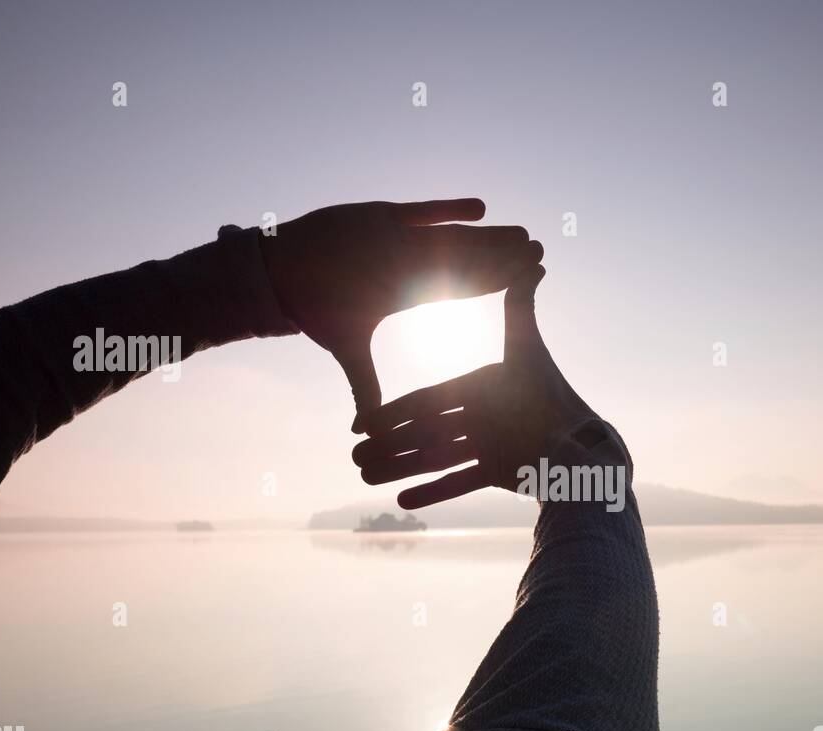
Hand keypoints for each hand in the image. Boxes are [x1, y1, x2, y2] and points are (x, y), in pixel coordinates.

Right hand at [258, 199, 542, 427]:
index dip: (494, 285)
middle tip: (541, 252)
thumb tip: (367, 428)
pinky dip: (448, 211)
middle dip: (503, 257)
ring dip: (488, 237)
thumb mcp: (347, 352)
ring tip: (524, 235)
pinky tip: (481, 209)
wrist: (281, 275)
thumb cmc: (313, 309)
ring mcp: (399, 240)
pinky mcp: (381, 217)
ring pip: (454, 238)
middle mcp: (411, 266)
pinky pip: (422, 214)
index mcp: (410, 294)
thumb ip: (365, 386)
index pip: (462, 290)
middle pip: (467, 261)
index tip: (526, 282)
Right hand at [353, 265, 596, 508]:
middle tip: (353, 459)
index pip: (427, 401)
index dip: (393, 413)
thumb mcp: (528, 349)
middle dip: (388, 447)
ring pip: (435, 460)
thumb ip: (520, 306)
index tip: (362, 426)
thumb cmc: (552, 398)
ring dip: (401, 471)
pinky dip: (433, 492)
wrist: (582, 449)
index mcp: (480, 388)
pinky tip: (401, 501)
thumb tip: (532, 257)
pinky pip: (460, 483)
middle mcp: (481, 416)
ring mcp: (490, 446)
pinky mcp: (500, 473)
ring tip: (365, 480)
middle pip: (425, 434)